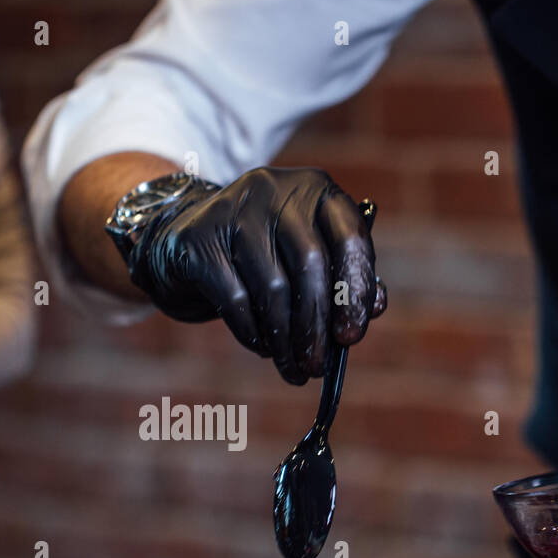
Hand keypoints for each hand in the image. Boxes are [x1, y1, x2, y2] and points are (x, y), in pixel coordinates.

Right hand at [125, 167, 386, 383]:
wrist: (182, 240)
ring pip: (272, 286)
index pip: (350, 236)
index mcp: (314, 190)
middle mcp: (276, 190)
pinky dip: (252, 332)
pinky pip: (235, 298)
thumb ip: (343, 277)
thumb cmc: (260, 254)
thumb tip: (375, 306)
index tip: (351, 337)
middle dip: (316, 325)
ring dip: (285, 339)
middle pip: (310, 265)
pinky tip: (262, 347)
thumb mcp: (304, 256)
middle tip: (317, 367)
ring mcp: (233, 209)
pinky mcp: (199, 239)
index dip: (355, 289)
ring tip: (293, 368)